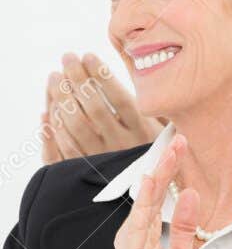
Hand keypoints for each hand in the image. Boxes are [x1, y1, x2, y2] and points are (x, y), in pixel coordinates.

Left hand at [42, 52, 160, 162]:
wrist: (149, 192)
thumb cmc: (154, 153)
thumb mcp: (163, 132)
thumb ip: (154, 108)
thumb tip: (145, 77)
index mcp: (143, 133)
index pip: (120, 99)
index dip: (102, 76)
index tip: (88, 56)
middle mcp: (123, 145)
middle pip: (94, 107)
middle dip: (77, 78)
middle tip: (68, 58)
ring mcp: (103, 157)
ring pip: (76, 124)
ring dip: (62, 96)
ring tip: (55, 77)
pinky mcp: (87, 169)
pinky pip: (66, 144)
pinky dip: (56, 124)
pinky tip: (52, 107)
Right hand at [108, 135, 198, 248]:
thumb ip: (185, 228)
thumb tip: (191, 196)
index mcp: (146, 234)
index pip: (159, 195)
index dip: (170, 170)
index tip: (182, 147)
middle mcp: (134, 236)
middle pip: (149, 194)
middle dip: (164, 166)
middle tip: (178, 141)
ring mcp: (129, 247)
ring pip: (142, 206)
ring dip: (154, 181)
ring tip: (165, 157)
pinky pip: (137, 230)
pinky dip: (143, 209)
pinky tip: (150, 191)